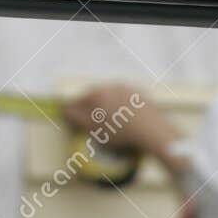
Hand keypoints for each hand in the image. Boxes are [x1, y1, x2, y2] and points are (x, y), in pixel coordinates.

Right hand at [63, 84, 181, 165]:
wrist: (153, 131)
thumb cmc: (120, 131)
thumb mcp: (93, 128)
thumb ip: (76, 117)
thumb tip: (65, 109)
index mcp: (100, 92)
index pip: (81, 100)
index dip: (75, 111)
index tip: (73, 121)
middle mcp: (114, 86)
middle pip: (97, 97)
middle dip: (92, 109)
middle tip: (92, 125)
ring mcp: (130, 90)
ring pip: (113, 100)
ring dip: (108, 110)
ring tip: (109, 126)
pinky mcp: (143, 97)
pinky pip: (127, 104)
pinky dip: (123, 111)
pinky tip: (125, 124)